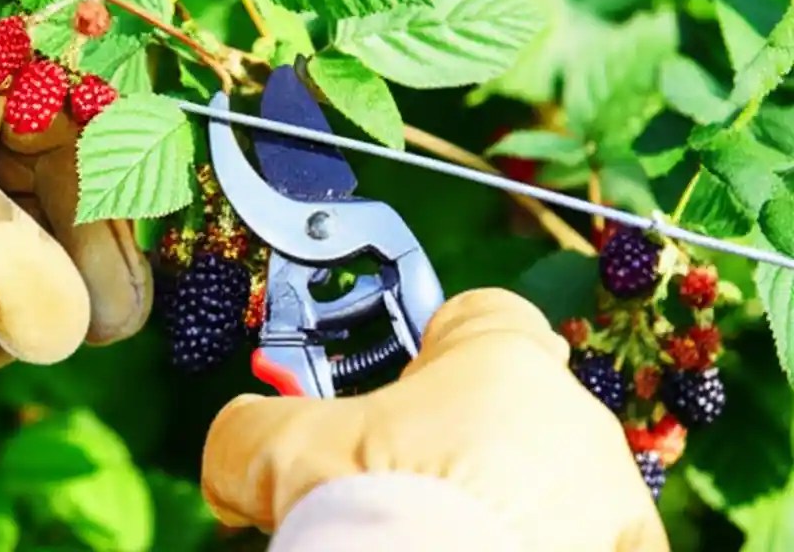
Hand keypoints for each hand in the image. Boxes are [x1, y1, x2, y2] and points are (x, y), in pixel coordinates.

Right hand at [200, 288, 668, 550]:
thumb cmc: (366, 514)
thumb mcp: (274, 449)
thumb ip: (253, 425)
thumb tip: (234, 443)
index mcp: (500, 360)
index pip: (481, 316)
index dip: (433, 346)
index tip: (395, 382)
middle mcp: (574, 421)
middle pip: (517, 406)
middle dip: (460, 440)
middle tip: (397, 486)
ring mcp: (610, 501)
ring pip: (558, 480)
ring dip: (509, 501)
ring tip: (439, 534)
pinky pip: (596, 542)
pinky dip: (552, 544)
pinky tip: (497, 551)